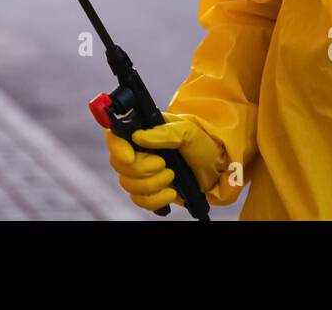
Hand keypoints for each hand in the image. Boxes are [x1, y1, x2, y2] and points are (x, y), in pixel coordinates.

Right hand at [104, 113, 225, 211]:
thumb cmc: (201, 143)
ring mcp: (141, 173)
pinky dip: (155, 200)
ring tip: (172, 176)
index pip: (115, 137)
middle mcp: (137, 151)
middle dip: (142, 169)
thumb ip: (164, 133)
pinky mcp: (148, 191)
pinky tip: (170, 193)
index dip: (117, 148)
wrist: (215, 168)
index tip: (130, 157)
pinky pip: (139, 201)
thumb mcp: (187, 131)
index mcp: (142, 131)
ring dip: (152, 184)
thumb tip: (139, 137)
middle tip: (163, 164)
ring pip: (128, 184)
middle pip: (119, 165)